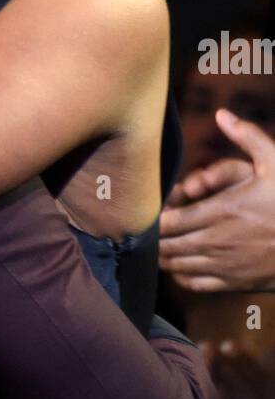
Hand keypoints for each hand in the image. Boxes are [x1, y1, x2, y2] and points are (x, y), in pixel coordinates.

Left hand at [159, 109, 274, 291]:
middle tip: (149, 230)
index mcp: (221, 211)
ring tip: (160, 245)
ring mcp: (224, 265)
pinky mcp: (234, 282)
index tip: (153, 212)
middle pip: (166, 246)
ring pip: (176, 266)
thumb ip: (248, 137)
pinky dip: (181, 276)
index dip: (153, 220)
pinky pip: (195, 284)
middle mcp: (216, 241)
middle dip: (153, 239)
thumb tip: (222, 114)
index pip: (169, 222)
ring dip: (163, 256)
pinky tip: (181, 265)